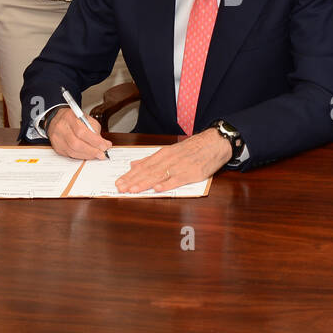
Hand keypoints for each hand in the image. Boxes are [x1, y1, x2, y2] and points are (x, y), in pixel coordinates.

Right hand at [45, 108, 111, 160]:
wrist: (57, 119)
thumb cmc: (73, 119)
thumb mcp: (86, 118)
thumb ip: (94, 130)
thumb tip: (103, 144)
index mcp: (69, 117)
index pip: (82, 132)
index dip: (95, 141)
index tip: (105, 146)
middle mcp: (61, 128)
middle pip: (76, 143)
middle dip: (92, 151)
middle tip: (102, 154)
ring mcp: (57, 138)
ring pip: (72, 151)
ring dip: (87, 155)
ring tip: (97, 155)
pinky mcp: (57, 147)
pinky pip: (70, 155)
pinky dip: (81, 156)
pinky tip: (88, 155)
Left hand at [116, 131, 231, 192]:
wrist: (214, 143)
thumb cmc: (193, 148)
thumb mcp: (170, 151)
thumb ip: (151, 159)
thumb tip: (134, 164)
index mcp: (163, 154)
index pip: (143, 166)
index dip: (130, 175)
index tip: (119, 182)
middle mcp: (169, 159)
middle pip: (147, 172)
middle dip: (132, 181)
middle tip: (120, 188)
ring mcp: (180, 166)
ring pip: (159, 176)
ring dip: (144, 183)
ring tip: (132, 190)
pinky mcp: (191, 173)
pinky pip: (177, 180)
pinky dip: (167, 184)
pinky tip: (157, 189)